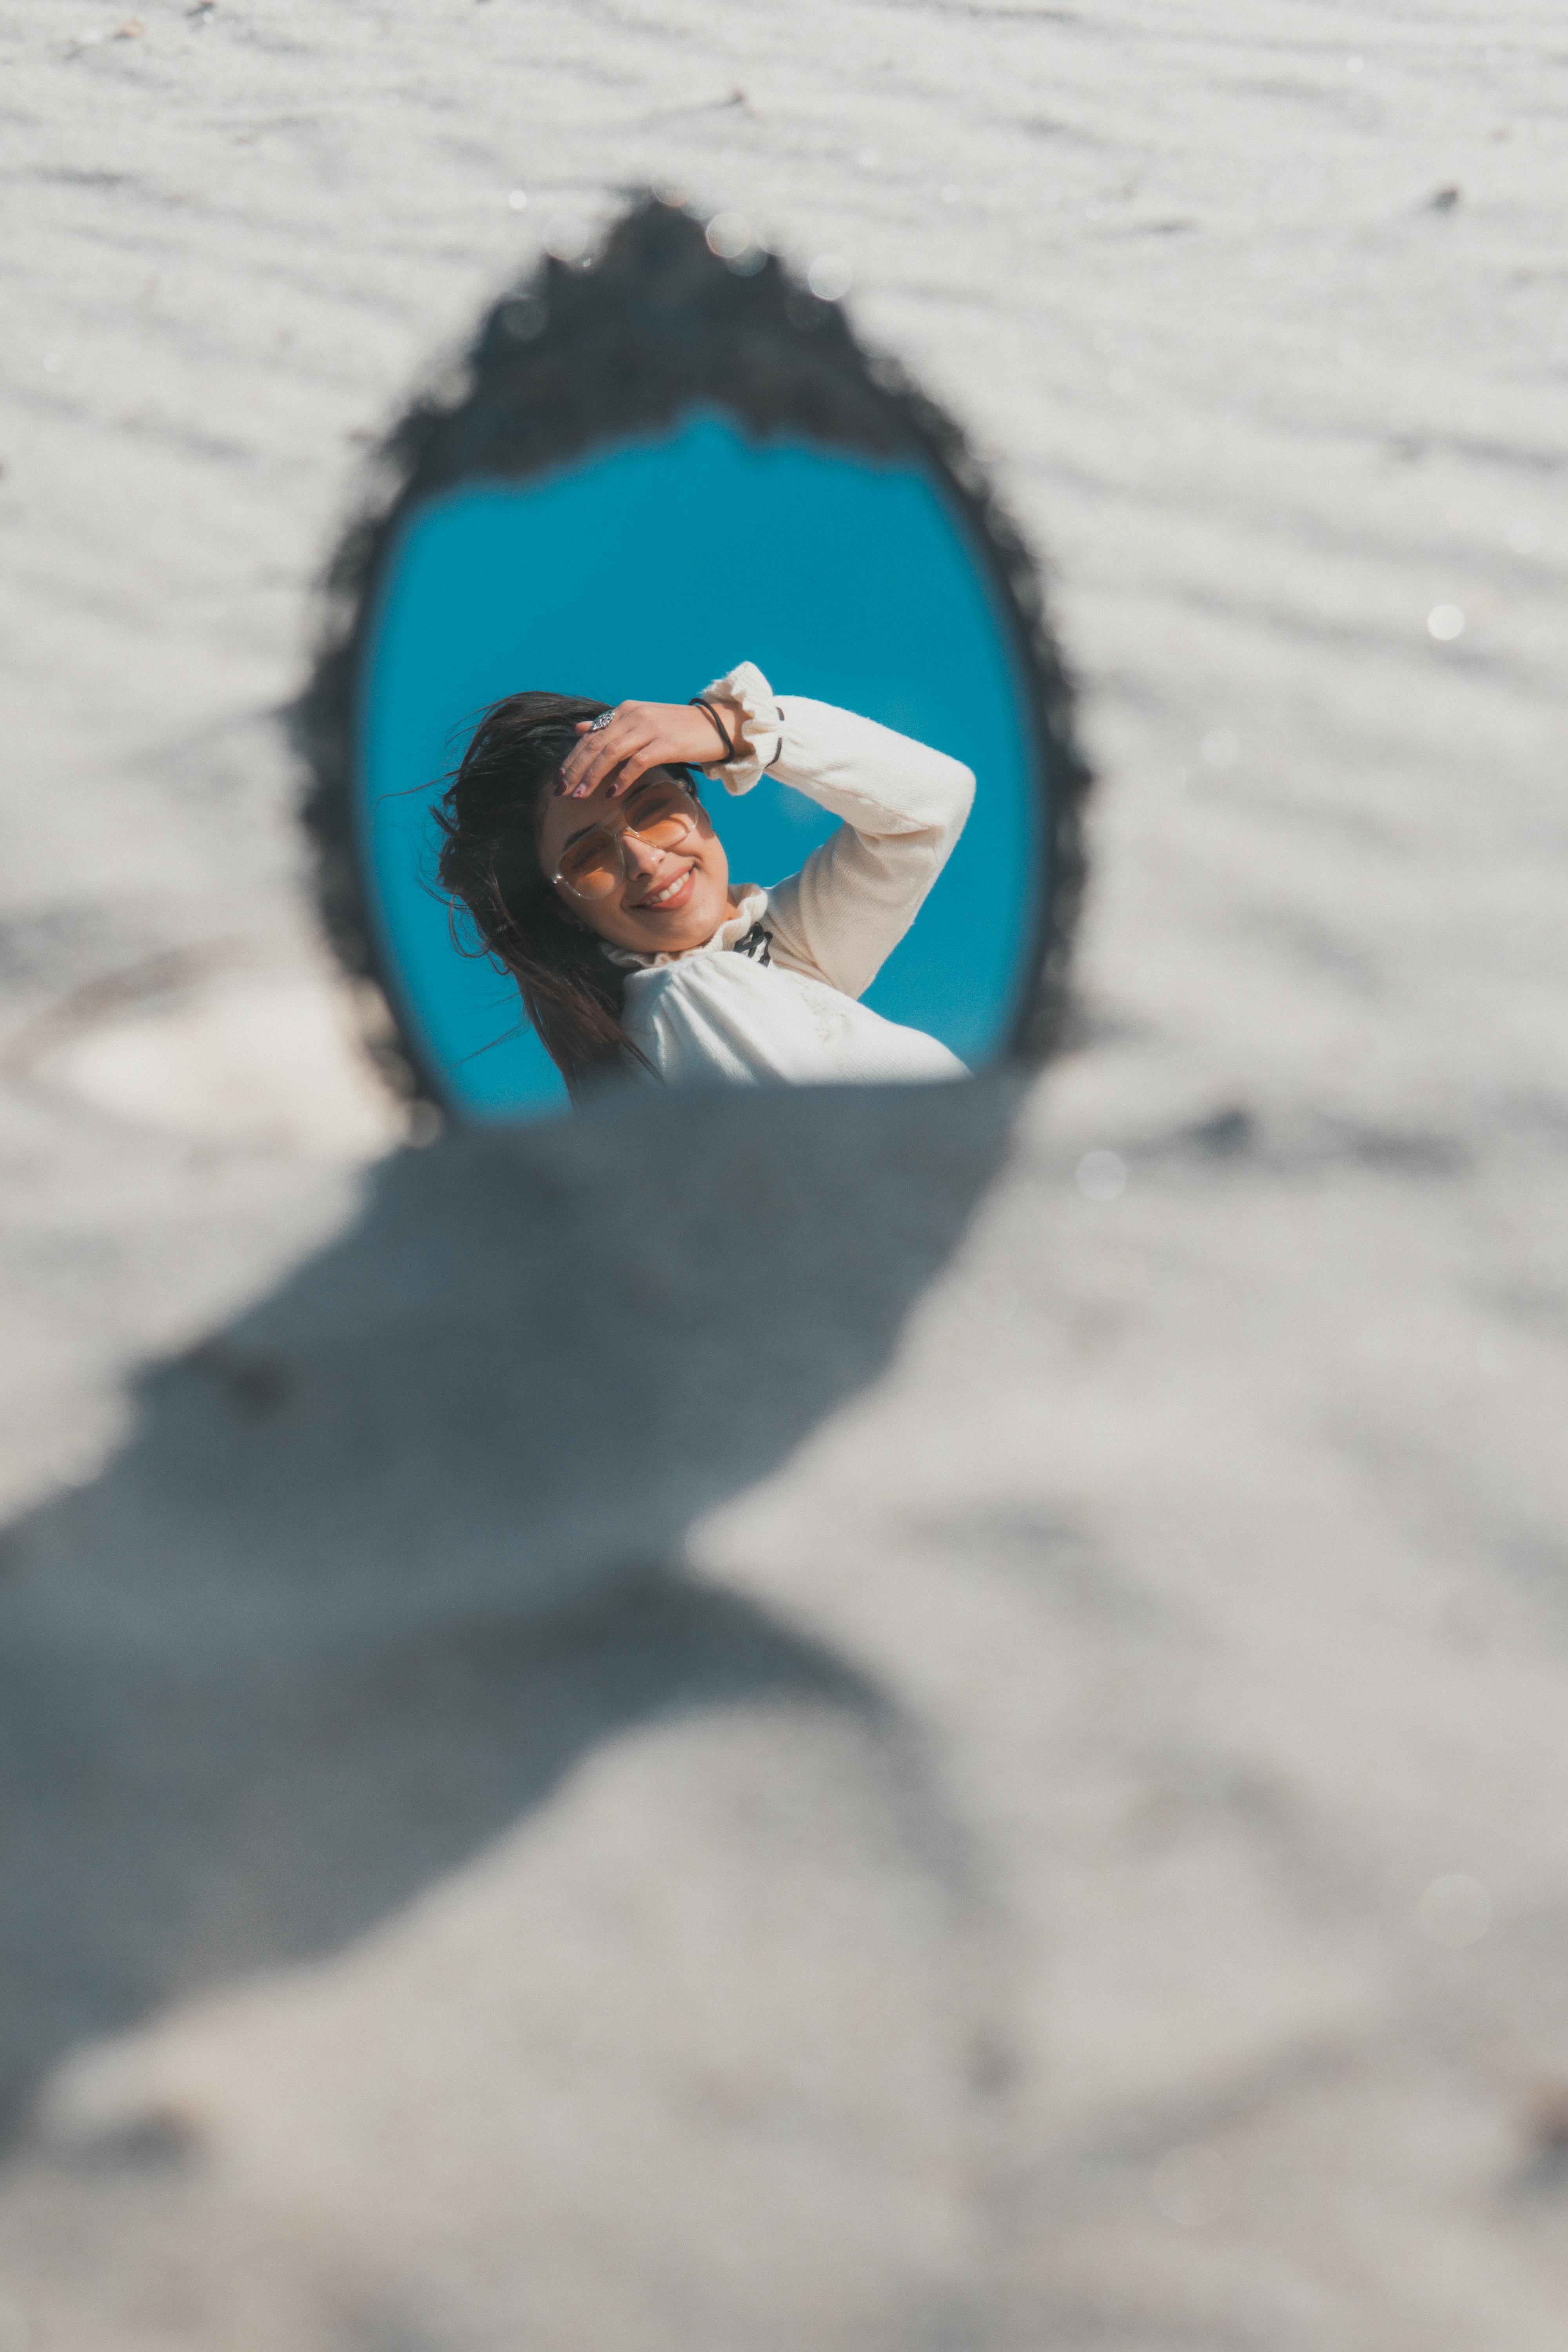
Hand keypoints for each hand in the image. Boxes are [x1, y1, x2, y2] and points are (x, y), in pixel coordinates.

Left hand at [556, 700, 736, 797]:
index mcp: (625, 710)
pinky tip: (611, 793)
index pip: (590, 735)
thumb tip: (579, 729)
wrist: (717, 724)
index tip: (559, 779)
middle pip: (595, 744)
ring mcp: (649, 728)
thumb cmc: (679, 728)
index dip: (572, 758)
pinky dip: (622, 778)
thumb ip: (610, 726)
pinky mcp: (666, 743)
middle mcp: (633, 716)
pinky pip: (637, 762)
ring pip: (611, 752)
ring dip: (592, 776)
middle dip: (575, 769)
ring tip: (580, 795)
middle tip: (562, 792)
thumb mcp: (641, 722)